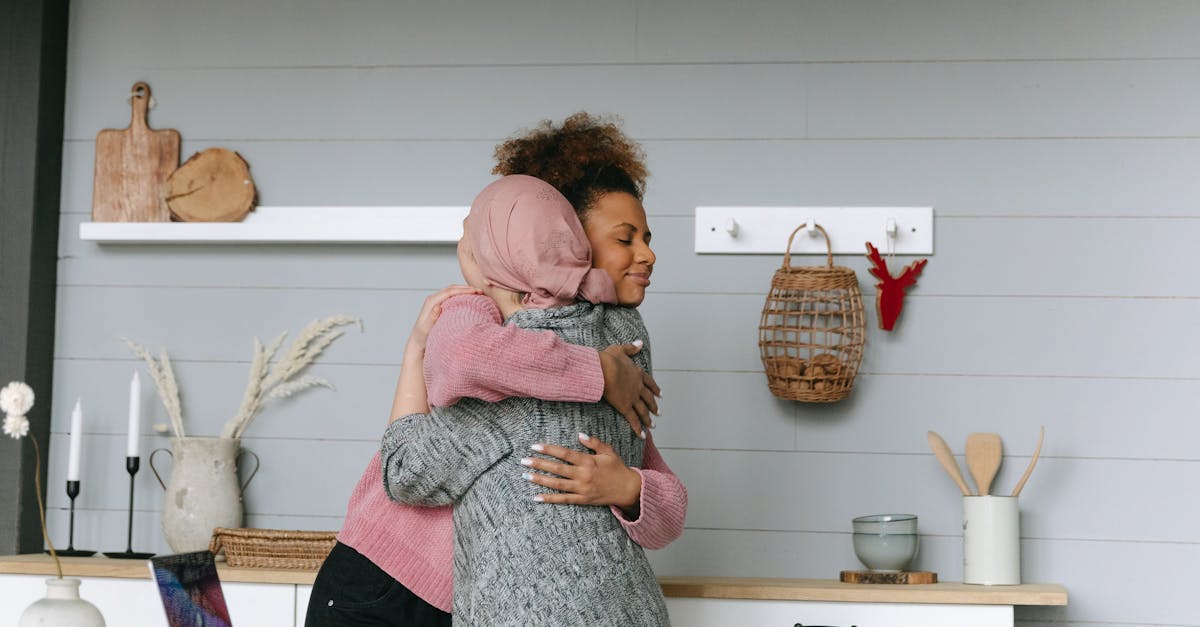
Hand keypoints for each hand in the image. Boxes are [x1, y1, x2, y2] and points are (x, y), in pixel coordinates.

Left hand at [407, 285, 480, 349]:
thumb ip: (432, 318)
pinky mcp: (439, 305)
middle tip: (480, 291)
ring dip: (464, 290)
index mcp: (431, 302)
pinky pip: (452, 296)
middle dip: (466, 288)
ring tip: (478, 294)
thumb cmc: (422, 337)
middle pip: (452, 288)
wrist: (417, 341)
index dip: (463, 290)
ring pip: (452, 291)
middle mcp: (433, 299)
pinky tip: (470, 299)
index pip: (449, 292)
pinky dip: (461, 295)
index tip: (475, 292)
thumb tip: (438, 306)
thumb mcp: (426, 329)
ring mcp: (436, 301)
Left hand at [523, 434, 641, 510]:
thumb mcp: (608, 451)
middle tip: (524, 461)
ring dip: (540, 480)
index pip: (564, 454)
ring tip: (526, 476)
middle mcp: (583, 475)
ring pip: (557, 484)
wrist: (628, 489)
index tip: (535, 446)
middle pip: (557, 469)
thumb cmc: (617, 468)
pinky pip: (563, 499)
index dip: (549, 450)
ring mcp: (582, 489)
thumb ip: (594, 442)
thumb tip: (579, 435)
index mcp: (588, 461)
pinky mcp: (582, 500)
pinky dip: (550, 499)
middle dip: (539, 464)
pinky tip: (536, 497)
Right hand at [599, 342, 660, 436]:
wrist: (605, 369)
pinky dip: (638, 428)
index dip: (655, 389)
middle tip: (658, 413)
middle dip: (653, 406)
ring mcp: (633, 398)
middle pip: (648, 399)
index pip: (649, 383)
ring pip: (643, 411)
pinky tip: (643, 435)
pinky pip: (633, 420)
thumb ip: (631, 348)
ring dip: (648, 419)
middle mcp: (638, 387)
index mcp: (637, 374)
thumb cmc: (609, 359)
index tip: (660, 394)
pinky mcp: (625, 407)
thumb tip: (639, 343)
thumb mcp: (620, 349)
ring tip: (653, 425)